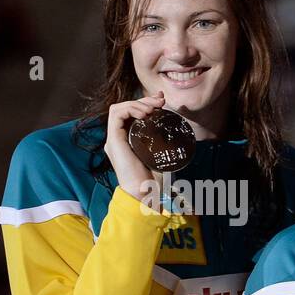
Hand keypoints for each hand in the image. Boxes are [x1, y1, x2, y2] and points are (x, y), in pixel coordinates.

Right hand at [104, 91, 165, 209]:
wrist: (144, 193)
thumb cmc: (154, 180)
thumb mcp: (162, 157)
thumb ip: (166, 146)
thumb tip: (181, 137)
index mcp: (128, 140)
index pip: (133, 114)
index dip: (146, 103)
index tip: (162, 100)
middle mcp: (118, 137)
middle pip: (127, 109)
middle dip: (144, 100)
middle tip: (161, 100)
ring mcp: (114, 139)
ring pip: (119, 108)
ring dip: (137, 103)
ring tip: (154, 107)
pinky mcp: (112, 140)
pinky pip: (116, 114)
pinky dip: (130, 109)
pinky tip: (145, 113)